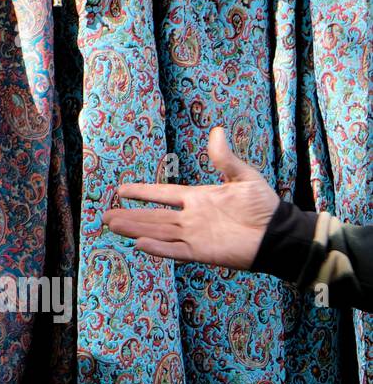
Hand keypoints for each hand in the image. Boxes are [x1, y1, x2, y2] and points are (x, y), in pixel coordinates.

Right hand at [103, 126, 278, 270]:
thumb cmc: (264, 206)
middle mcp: (191, 218)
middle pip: (153, 216)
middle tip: (105, 215)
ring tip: (113, 226)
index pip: (163, 194)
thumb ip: (225, 159)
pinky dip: (159, 248)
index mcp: (197, 199)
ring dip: (136, 228)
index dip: (142, 192)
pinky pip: (175, 250)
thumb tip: (217, 131)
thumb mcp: (244, 177)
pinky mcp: (202, 252)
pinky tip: (140, 244)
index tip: (120, 190)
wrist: (279, 235)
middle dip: (130, 215)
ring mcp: (195, 236)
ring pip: (158, 231)